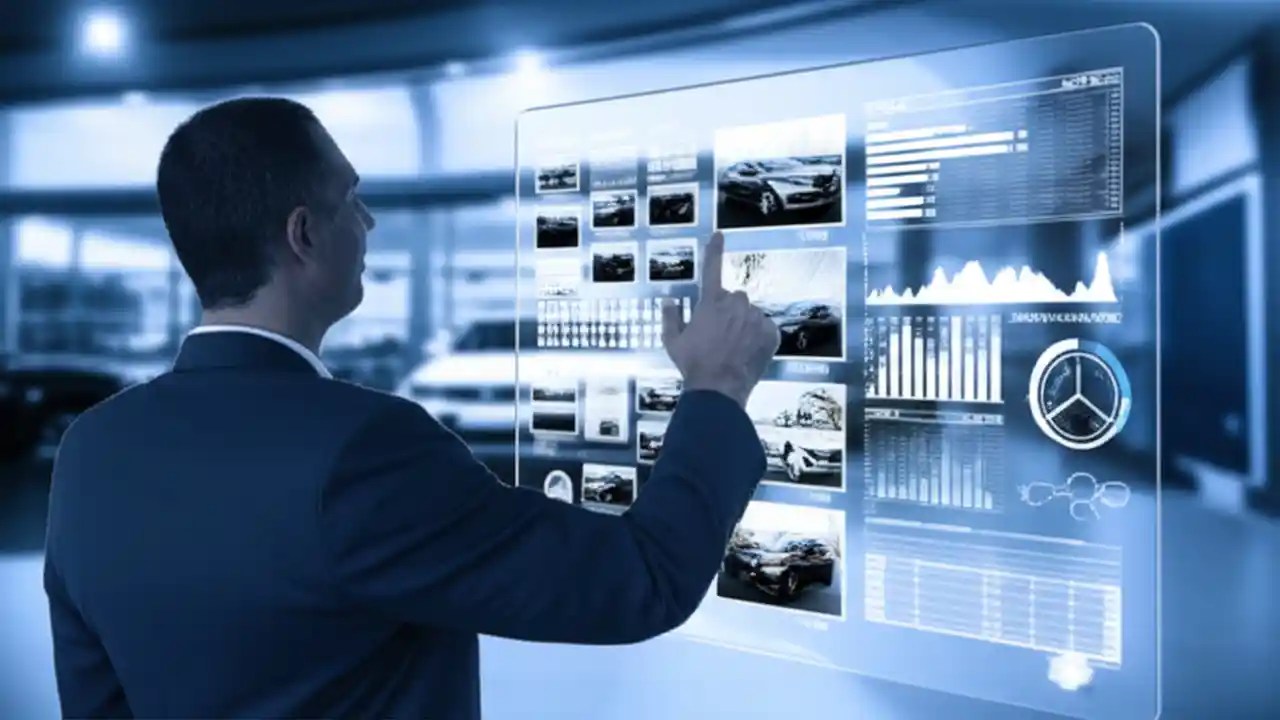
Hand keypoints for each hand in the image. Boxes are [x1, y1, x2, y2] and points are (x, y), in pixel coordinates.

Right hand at [661, 231, 779, 407]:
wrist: (718, 389)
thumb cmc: (693, 364)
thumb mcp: (672, 342)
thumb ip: (670, 317)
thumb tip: (669, 301)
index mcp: (711, 302)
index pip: (712, 268)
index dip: (714, 250)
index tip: (719, 235)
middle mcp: (736, 304)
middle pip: (733, 298)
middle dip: (727, 310)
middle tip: (718, 334)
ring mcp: (756, 318)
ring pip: (750, 314)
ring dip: (743, 325)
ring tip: (733, 348)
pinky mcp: (771, 333)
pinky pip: (765, 329)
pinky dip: (758, 338)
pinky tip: (746, 353)